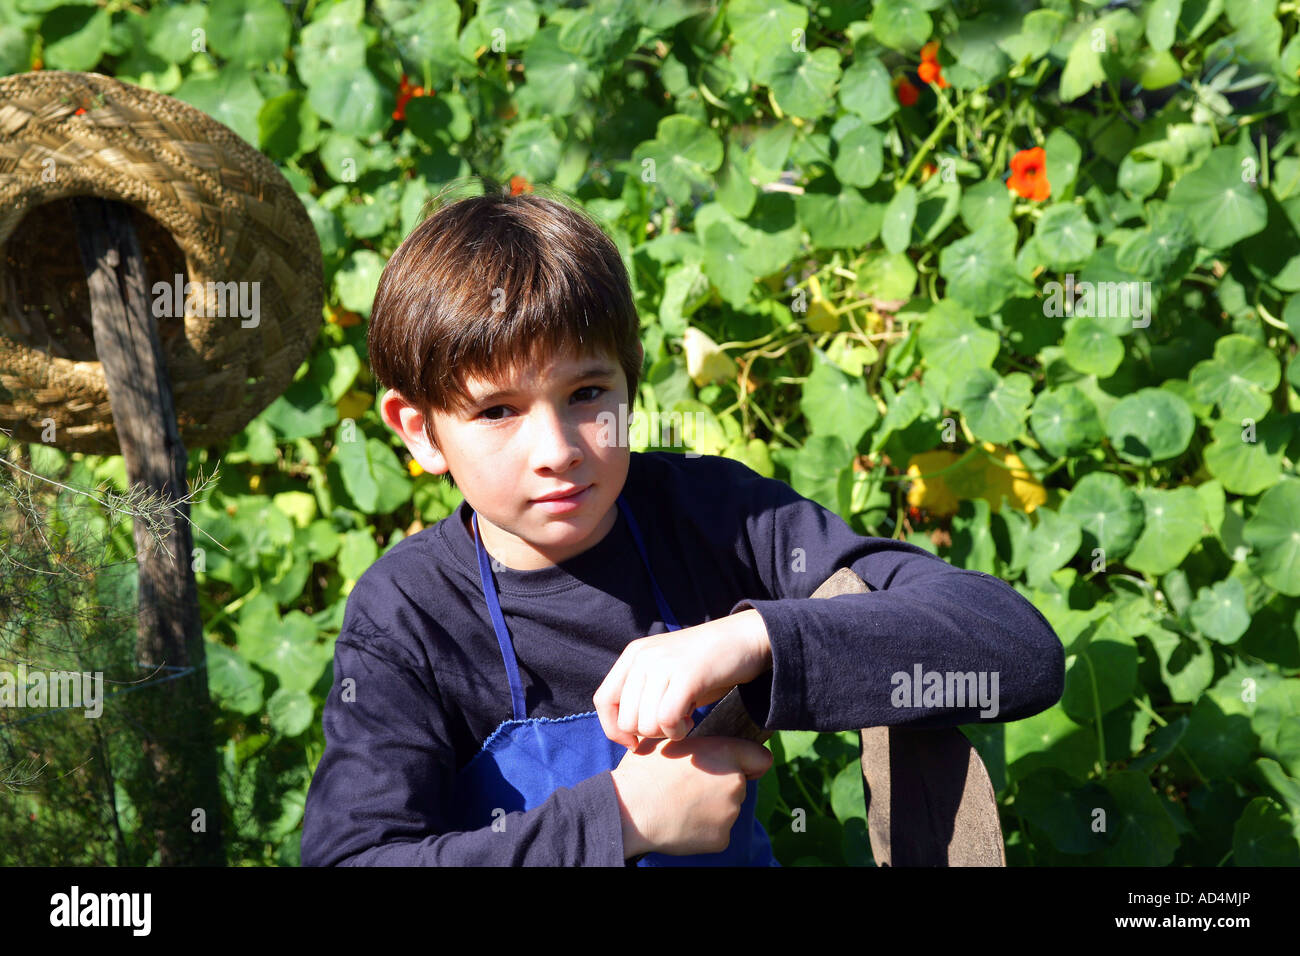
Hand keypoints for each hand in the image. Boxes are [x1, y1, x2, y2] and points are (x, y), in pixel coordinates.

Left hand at [594, 609, 770, 747]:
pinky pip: (668, 720)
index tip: (634, 741)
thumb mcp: (664, 673)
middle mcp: (643, 657)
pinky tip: (691, 721)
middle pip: (625, 720)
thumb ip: (642, 694)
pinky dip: (678, 731)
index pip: (603, 700)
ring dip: (666, 734)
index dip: (613, 729)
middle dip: (648, 734)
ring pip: (645, 724)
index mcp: (633, 655)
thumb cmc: (705, 664)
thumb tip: (625, 734)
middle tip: (672, 724)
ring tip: (684, 719)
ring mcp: (663, 664)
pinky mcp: (686, 675)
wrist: (745, 639)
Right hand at [610, 735, 773, 857]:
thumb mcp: (667, 739)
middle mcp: (735, 782)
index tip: (740, 768)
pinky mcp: (721, 838)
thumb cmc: (644, 772)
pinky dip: (703, 830)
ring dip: (711, 808)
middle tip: (689, 787)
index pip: (761, 758)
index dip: (751, 762)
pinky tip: (681, 823)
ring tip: (680, 805)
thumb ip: (692, 736)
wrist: (631, 810)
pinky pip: (717, 832)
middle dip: (720, 786)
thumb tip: (692, 727)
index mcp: (725, 752)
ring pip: (726, 809)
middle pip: (739, 785)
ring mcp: (729, 813)